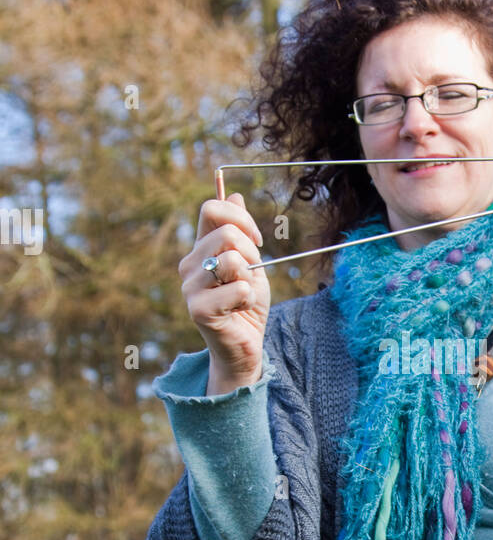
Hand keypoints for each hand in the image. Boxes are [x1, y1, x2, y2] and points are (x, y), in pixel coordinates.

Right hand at [178, 191, 269, 390]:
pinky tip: (239, 310)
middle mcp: (190, 264)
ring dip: (250, 276)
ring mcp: (190, 287)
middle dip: (252, 251)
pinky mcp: (198, 309)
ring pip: (231, 259)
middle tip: (253, 274)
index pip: (212, 209)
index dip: (241, 218)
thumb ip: (241, 231)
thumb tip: (234, 194)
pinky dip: (248, 297)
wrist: (243, 345)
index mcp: (201, 248)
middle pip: (227, 233)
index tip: (256, 240)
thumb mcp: (250, 262)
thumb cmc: (246, 305)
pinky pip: (237, 287)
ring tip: (244, 294)